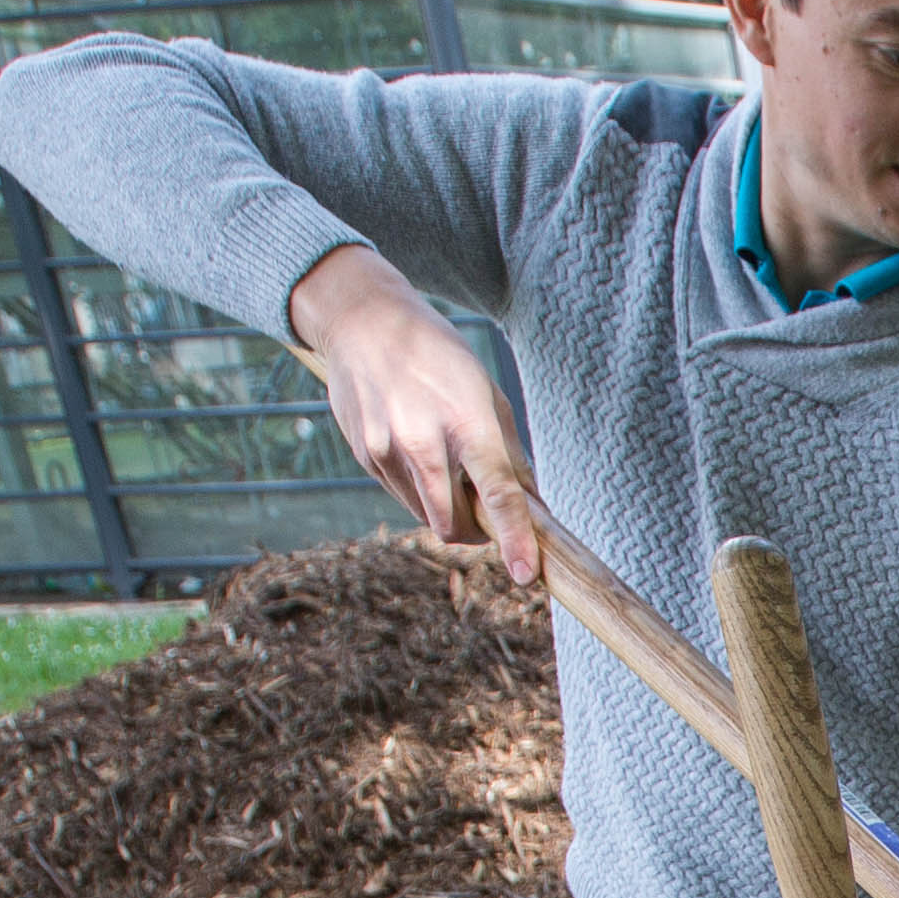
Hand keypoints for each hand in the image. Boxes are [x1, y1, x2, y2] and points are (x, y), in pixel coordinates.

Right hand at [287, 245, 536, 586]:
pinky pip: (401, 496)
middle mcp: (423, 440)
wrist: (364, 322)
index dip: (514, 538)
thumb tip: (534, 511)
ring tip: (444, 462)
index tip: (525, 575)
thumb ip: (510, 455)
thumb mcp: (487, 393)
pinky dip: (419, 491)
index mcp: (467, 421)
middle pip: (454, 524)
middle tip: (483, 514)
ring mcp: (387, 451)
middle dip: (474, 533)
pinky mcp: (364, 455)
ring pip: (427, 517)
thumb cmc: (439, 356)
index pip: (497, 492)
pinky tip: (415, 449)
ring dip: (445, 510)